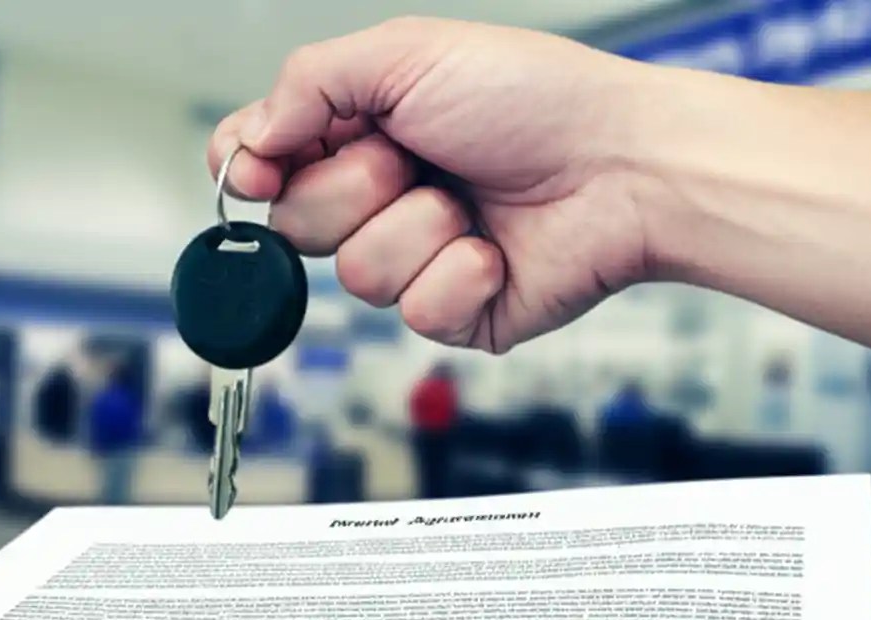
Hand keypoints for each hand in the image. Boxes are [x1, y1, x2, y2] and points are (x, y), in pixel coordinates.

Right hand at [208, 17, 668, 353]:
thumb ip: (310, 82)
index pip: (264, 161)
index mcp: (360, 133)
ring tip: (467, 202)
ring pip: (354, 276)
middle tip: (411, 158)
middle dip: (353, 188)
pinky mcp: (455, 311)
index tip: (264, 167)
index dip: (250, 171)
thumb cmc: (535, 98)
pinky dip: (458, 274)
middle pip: (296, 224)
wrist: (624, 164)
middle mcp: (380, 198)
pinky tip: (494, 247)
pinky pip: (415, 314)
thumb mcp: (408, 54)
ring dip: (415, 229)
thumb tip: (246, 141)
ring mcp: (416, 259)